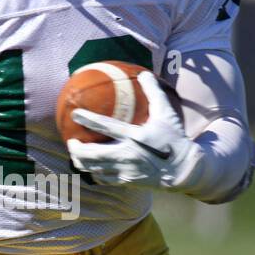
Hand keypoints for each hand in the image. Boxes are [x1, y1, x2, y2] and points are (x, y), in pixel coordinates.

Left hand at [67, 72, 202, 189]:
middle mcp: (128, 154)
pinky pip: (103, 179)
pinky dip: (93, 173)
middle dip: (77, 148)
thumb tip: (143, 73)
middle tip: (71, 140)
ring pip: (94, 169)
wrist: (183, 169)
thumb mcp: (167, 113)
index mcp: (136, 136)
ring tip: (76, 154)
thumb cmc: (174, 138)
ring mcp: (126, 170)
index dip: (89, 119)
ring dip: (81, 162)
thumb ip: (154, 92)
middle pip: (93, 154)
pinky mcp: (126, 181)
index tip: (74, 113)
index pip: (107, 127)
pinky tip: (90, 167)